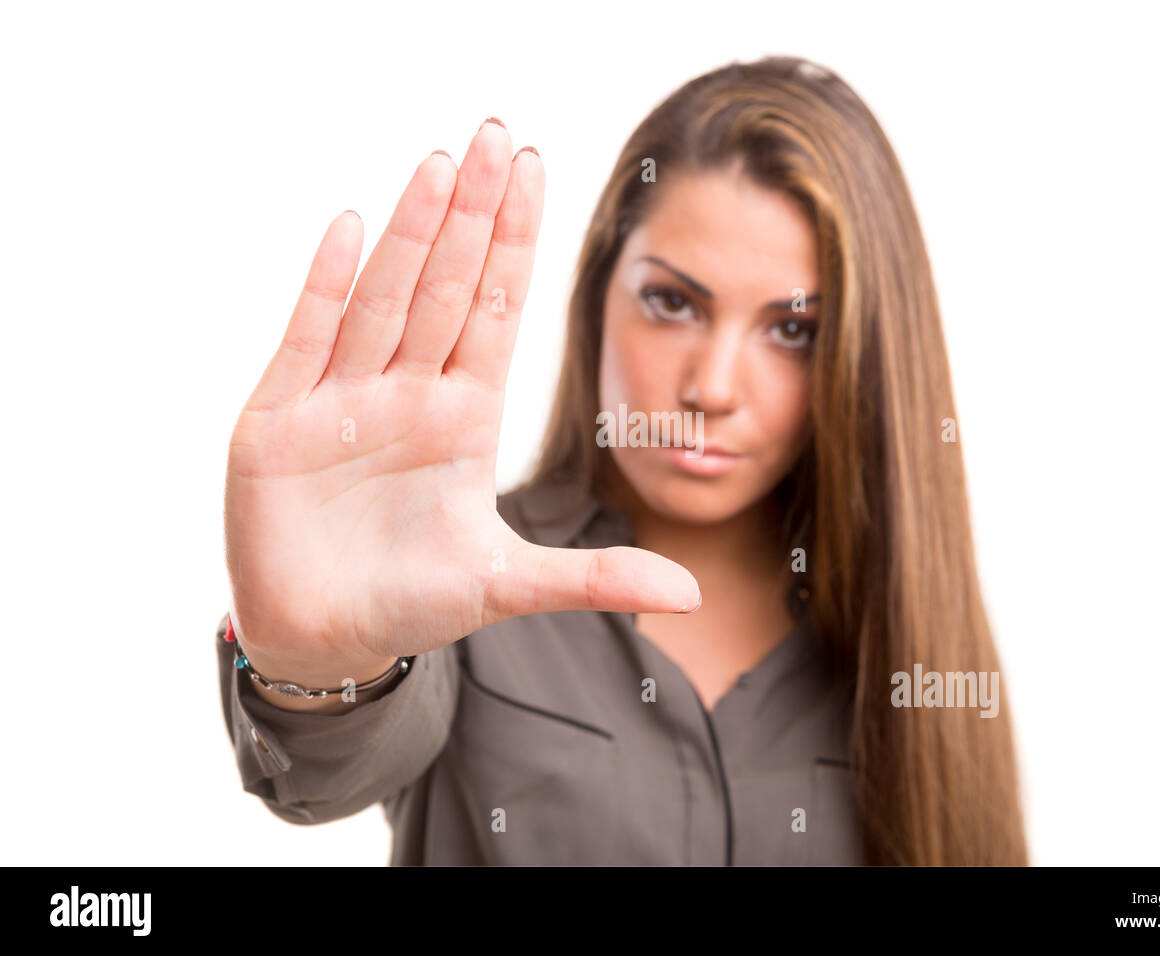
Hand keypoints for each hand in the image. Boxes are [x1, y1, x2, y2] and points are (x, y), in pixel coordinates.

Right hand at [223, 120, 699, 673]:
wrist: (324, 638)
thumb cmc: (413, 599)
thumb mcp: (509, 585)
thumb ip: (593, 578)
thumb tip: (689, 592)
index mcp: (461, 416)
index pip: (496, 311)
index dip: (514, 243)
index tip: (535, 172)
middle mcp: (405, 394)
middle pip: (447, 288)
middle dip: (473, 215)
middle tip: (497, 136)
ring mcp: (340, 402)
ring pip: (383, 301)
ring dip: (414, 235)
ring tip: (442, 165)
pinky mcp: (278, 425)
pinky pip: (307, 342)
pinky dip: (326, 288)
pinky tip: (353, 229)